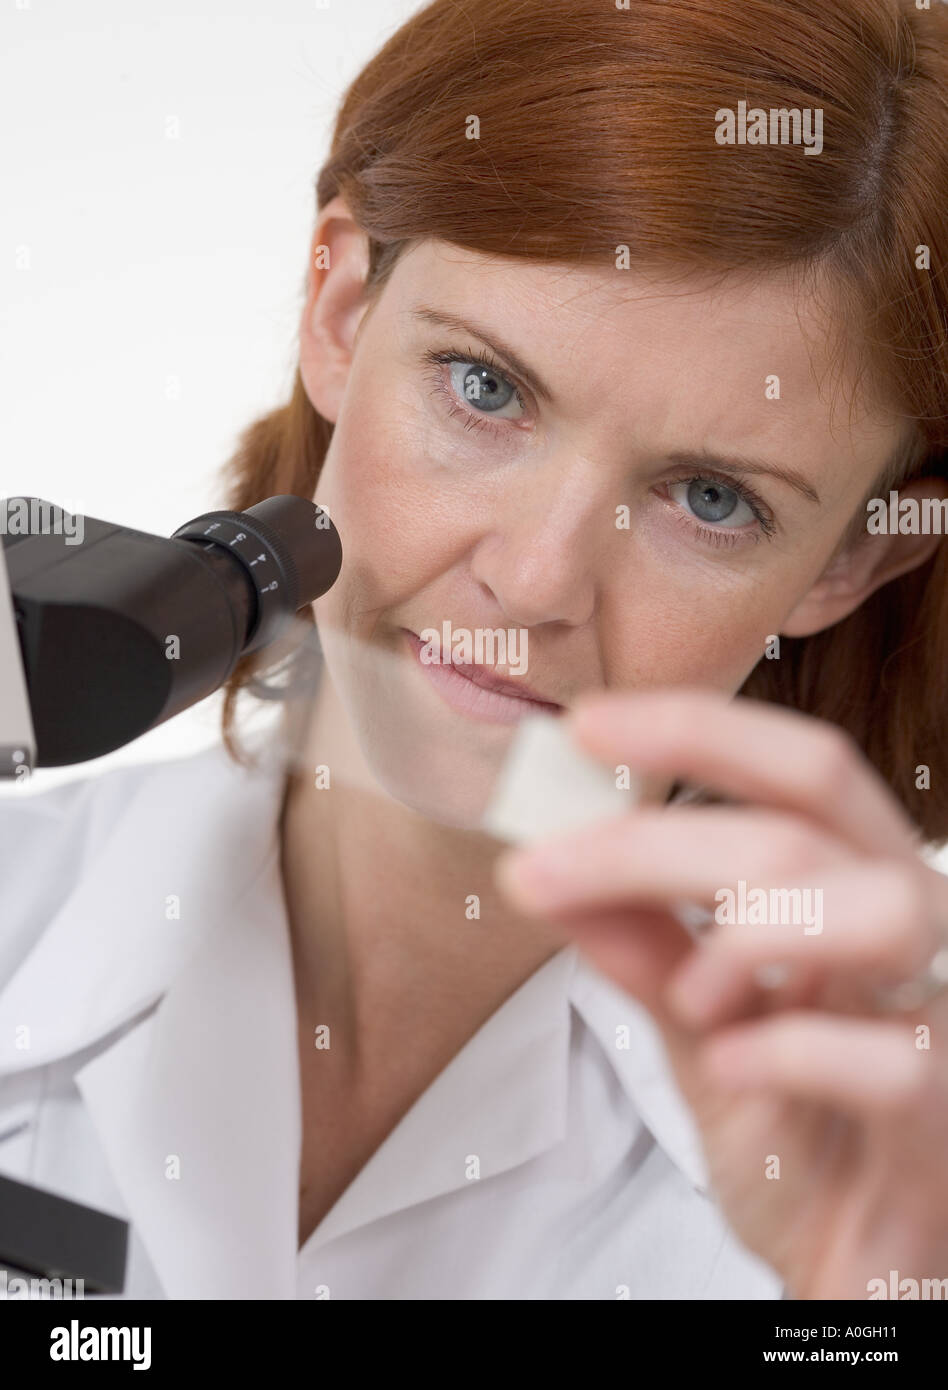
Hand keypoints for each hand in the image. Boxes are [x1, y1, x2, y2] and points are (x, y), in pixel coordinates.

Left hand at [494, 688, 947, 1299]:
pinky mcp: (943, 1129)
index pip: (801, 771)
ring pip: (885, 907)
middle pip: (809, 826)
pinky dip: (786, 1052)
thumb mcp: (700, 1030)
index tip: (585, 726)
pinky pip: (894, 1064)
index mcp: (858, 895)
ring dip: (753, 930)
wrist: (859, 1275)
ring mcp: (943, 1026)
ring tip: (690, 995)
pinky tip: (729, 1069)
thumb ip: (642, 948)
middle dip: (660, 837)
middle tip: (544, 867)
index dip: (699, 730)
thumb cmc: (797, 1139)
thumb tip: (550, 867)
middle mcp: (916, 940)